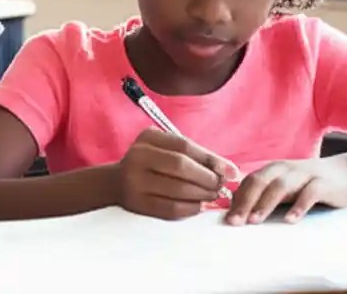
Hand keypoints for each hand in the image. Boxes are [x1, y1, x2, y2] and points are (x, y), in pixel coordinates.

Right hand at [115, 129, 240, 219]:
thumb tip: (230, 171)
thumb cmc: (151, 164)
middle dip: (207, 178)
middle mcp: (138, 156)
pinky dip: (190, 209)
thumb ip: (194, 155)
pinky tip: (198, 206)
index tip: (230, 171)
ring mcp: (135, 181)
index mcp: (148, 138)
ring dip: (201, 194)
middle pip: (181, 166)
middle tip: (221, 186)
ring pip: (177, 189)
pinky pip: (170, 209)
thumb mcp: (165, 149)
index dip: (211, 159)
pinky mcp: (137, 203)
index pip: (184, 146)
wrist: (116, 182)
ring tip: (212, 195)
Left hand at [226, 158, 346, 225]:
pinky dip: (299, 206)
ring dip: (266, 204)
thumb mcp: (286, 187)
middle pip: (260, 182)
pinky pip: (309, 193)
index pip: (250, 182)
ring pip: (281, 186)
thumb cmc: (309, 185)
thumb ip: (265, 195)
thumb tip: (237, 212)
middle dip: (245, 202)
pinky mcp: (324, 184)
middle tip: (234, 223)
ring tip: (254, 221)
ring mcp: (305, 174)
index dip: (237, 200)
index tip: (226, 220)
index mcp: (274, 169)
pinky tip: (291, 221)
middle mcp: (286, 169)